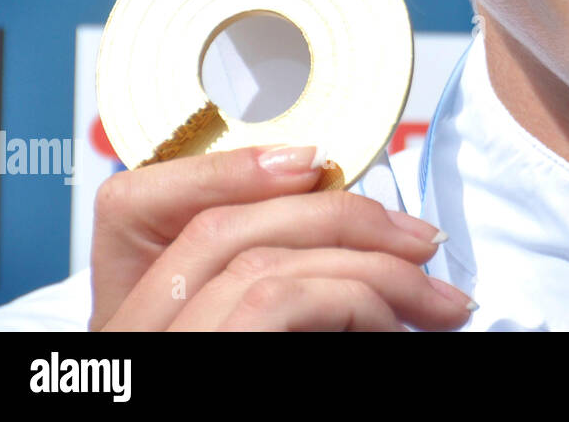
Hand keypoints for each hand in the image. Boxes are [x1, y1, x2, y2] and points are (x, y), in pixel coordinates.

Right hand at [88, 145, 472, 330]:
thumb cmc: (294, 400)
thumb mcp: (285, 340)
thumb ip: (292, 299)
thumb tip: (373, 246)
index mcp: (145, 325)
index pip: (151, 210)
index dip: (240, 173)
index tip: (328, 170)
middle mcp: (132, 343)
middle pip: (223, 230)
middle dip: (343, 217)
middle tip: (425, 243)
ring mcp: (158, 358)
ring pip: (256, 264)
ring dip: (368, 265)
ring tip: (436, 300)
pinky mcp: (203, 367)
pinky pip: (277, 305)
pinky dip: (354, 300)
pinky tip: (394, 326)